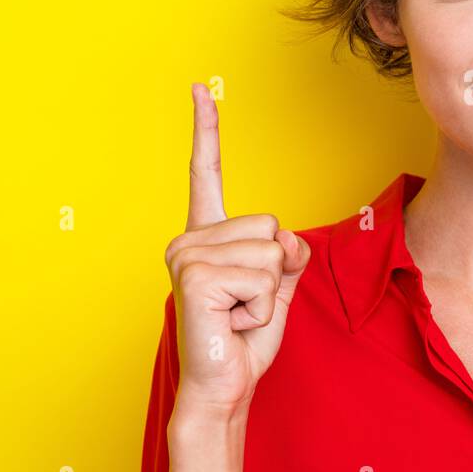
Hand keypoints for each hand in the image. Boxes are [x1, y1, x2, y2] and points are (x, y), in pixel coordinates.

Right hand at [163, 83, 309, 418]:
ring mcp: (186, 256)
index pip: (207, 173)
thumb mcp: (278, 286)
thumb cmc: (246, 337)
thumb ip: (286, 252)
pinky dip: (260, 307)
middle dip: (278, 270)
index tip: (199, 87)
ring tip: (238, 315)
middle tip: (246, 304)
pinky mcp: (194, 278)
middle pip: (273, 226)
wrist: (226, 384)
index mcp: (207, 235)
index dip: (206, 129)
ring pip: (272, 253)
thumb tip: (286, 239)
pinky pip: (263, 278)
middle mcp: (189, 238)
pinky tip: (232, 321)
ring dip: (270, 293)